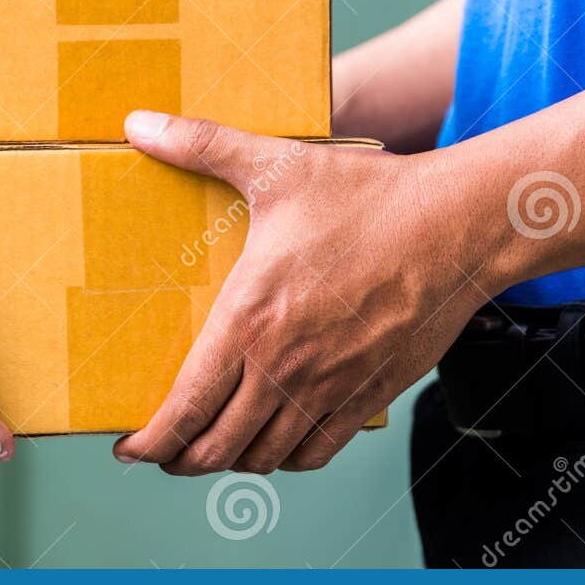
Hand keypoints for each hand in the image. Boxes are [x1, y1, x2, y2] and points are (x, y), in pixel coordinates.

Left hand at [111, 110, 495, 475]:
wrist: (456, 225)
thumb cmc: (367, 196)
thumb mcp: (277, 165)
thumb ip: (201, 145)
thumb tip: (138, 123)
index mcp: (249, 320)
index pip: (185, 408)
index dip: (149, 441)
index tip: (127, 446)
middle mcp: (283, 367)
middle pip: (216, 447)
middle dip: (179, 458)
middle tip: (160, 450)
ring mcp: (329, 388)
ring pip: (263, 457)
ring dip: (228, 461)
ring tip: (208, 448)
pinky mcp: (368, 396)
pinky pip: (316, 452)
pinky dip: (285, 459)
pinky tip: (272, 444)